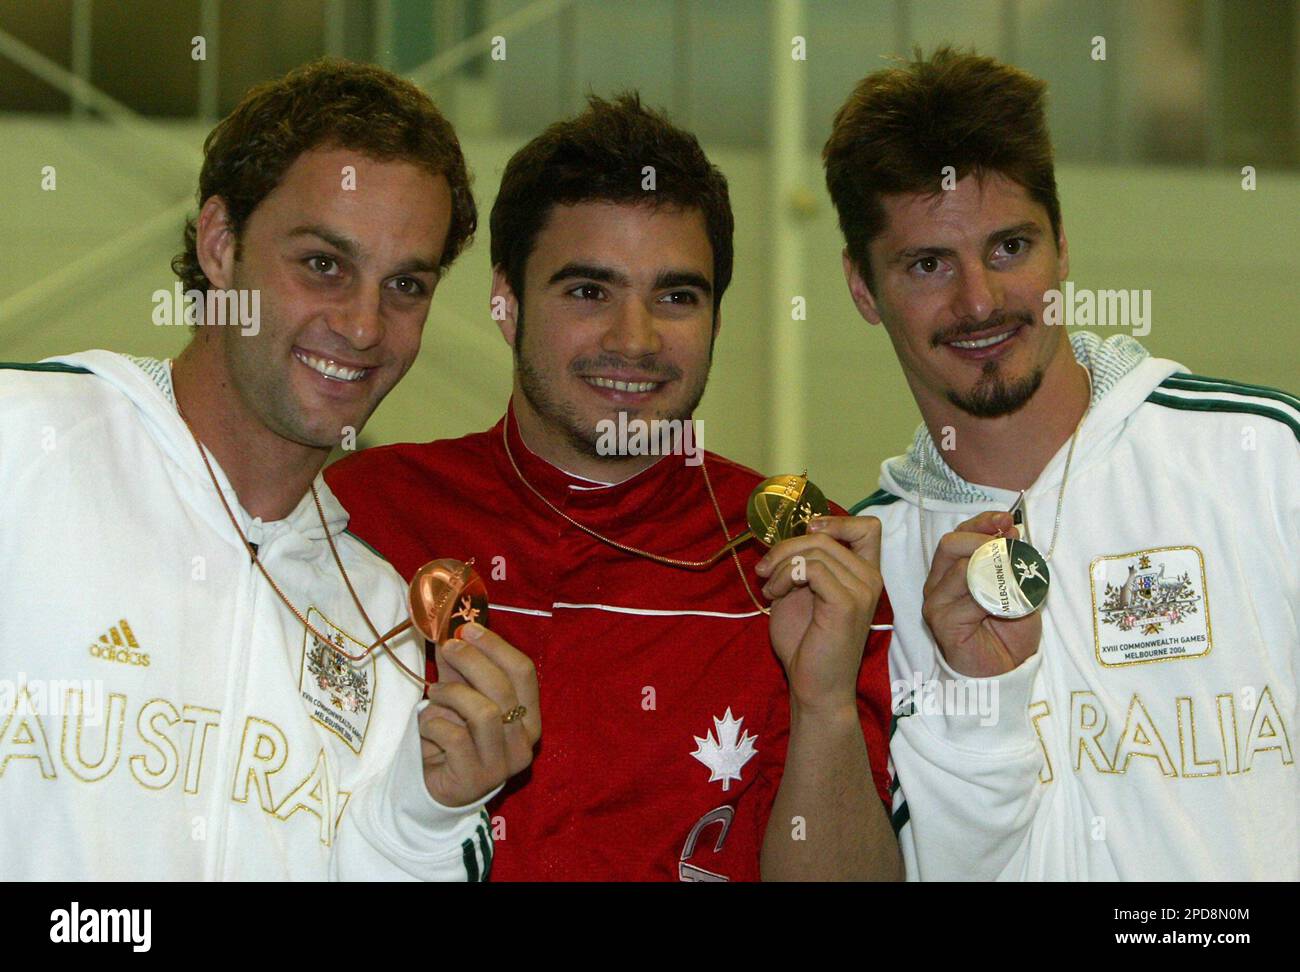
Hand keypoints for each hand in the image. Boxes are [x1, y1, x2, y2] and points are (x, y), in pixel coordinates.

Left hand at [417, 622, 539, 807]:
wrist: (435, 788)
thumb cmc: (453, 737)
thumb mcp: (460, 697)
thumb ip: (460, 668)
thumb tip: (451, 629)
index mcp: (529, 717)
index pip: (524, 672)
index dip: (496, 646)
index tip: (468, 628)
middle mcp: (523, 742)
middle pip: (504, 688)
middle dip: (472, 661)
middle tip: (447, 648)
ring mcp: (502, 765)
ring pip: (483, 712)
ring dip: (452, 694)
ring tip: (434, 694)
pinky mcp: (474, 780)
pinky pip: (454, 737)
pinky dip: (434, 722)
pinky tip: (427, 725)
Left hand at [755, 516, 883, 713]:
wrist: (813, 687)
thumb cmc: (806, 644)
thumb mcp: (801, 593)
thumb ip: (803, 564)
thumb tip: (785, 538)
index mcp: (865, 574)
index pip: (867, 527)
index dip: (835, 521)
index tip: (805, 536)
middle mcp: (870, 578)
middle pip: (825, 536)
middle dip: (786, 547)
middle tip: (765, 571)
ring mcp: (862, 590)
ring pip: (816, 549)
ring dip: (781, 564)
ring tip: (770, 588)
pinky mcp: (846, 603)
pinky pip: (812, 568)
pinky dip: (786, 575)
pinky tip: (775, 595)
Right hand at [921, 511, 1041, 676]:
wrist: (1008, 671)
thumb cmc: (1010, 630)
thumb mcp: (1016, 588)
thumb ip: (1010, 561)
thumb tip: (1011, 531)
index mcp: (952, 570)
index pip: (959, 534)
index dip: (982, 522)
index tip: (1007, 519)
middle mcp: (938, 583)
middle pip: (949, 545)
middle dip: (982, 539)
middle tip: (1008, 545)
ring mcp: (937, 603)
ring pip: (958, 569)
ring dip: (991, 569)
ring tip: (1013, 582)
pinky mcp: (942, 624)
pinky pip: (965, 600)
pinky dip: (989, 598)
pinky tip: (1003, 607)